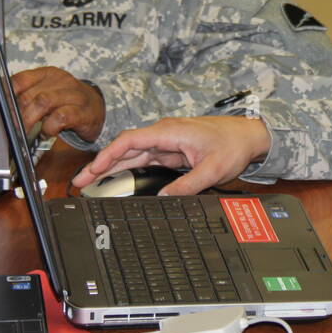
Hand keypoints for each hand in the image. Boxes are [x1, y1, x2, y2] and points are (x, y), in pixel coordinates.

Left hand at [11, 67, 104, 143]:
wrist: (98, 108)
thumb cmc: (67, 102)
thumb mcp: (48, 92)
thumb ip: (28, 95)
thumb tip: (4, 106)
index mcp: (48, 74)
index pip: (20, 79)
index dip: (8, 95)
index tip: (2, 109)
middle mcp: (62, 81)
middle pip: (30, 94)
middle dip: (18, 114)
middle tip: (14, 127)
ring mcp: (74, 95)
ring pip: (44, 103)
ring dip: (32, 120)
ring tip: (30, 131)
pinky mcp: (83, 112)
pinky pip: (61, 117)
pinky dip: (50, 127)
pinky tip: (49, 131)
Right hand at [71, 116, 271, 195]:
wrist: (251, 134)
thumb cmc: (234, 145)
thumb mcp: (213, 170)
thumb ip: (187, 186)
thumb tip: (163, 200)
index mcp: (169, 132)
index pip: (130, 141)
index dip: (108, 155)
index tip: (92, 170)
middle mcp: (164, 134)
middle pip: (125, 149)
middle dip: (102, 165)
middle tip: (80, 182)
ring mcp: (167, 141)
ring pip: (133, 155)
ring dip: (112, 167)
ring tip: (90, 183)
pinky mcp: (172, 150)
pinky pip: (145, 159)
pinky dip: (128, 168)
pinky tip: (117, 180)